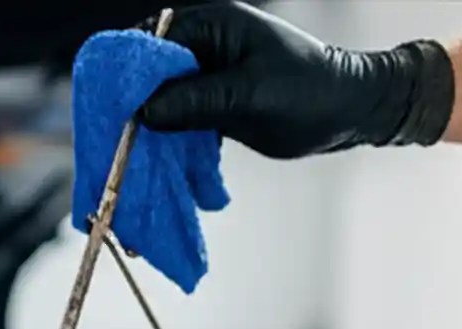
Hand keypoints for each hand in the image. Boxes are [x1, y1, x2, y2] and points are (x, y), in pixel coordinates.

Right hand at [137, 2, 455, 158]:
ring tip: (129, 163)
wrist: (353, 112)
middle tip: (112, 144)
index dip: (126, 77)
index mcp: (212, 26)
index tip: (107, 112)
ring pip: (163, 101)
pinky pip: (183, 121)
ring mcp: (209, 76)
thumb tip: (144, 112)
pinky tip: (161, 169)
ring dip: (149, 131)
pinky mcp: (216, 105)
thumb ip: (197, 101)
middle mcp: (205, 46)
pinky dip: (172, 144)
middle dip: (132, 108)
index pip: (151, 43)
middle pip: (150, 74)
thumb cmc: (311, 93)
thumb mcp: (251, 96)